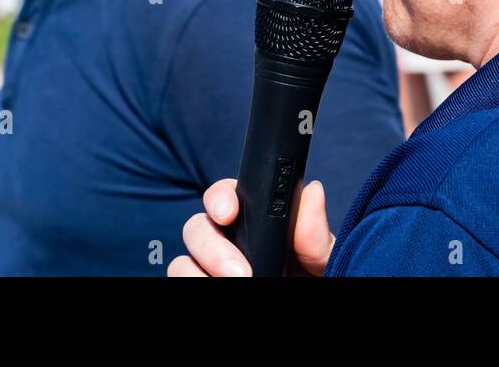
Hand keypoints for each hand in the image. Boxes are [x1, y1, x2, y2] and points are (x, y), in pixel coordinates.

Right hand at [168, 178, 334, 276]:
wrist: (302, 307)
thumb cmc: (310, 279)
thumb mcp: (319, 260)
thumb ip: (315, 234)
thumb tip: (312, 191)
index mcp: (254, 222)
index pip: (226, 196)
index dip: (221, 198)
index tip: (228, 212)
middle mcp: (225, 242)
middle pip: (196, 227)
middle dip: (211, 246)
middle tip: (240, 273)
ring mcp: (208, 268)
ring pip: (182, 261)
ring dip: (197, 272)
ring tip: (232, 287)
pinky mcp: (198, 285)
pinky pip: (179, 282)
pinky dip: (191, 283)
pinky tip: (215, 292)